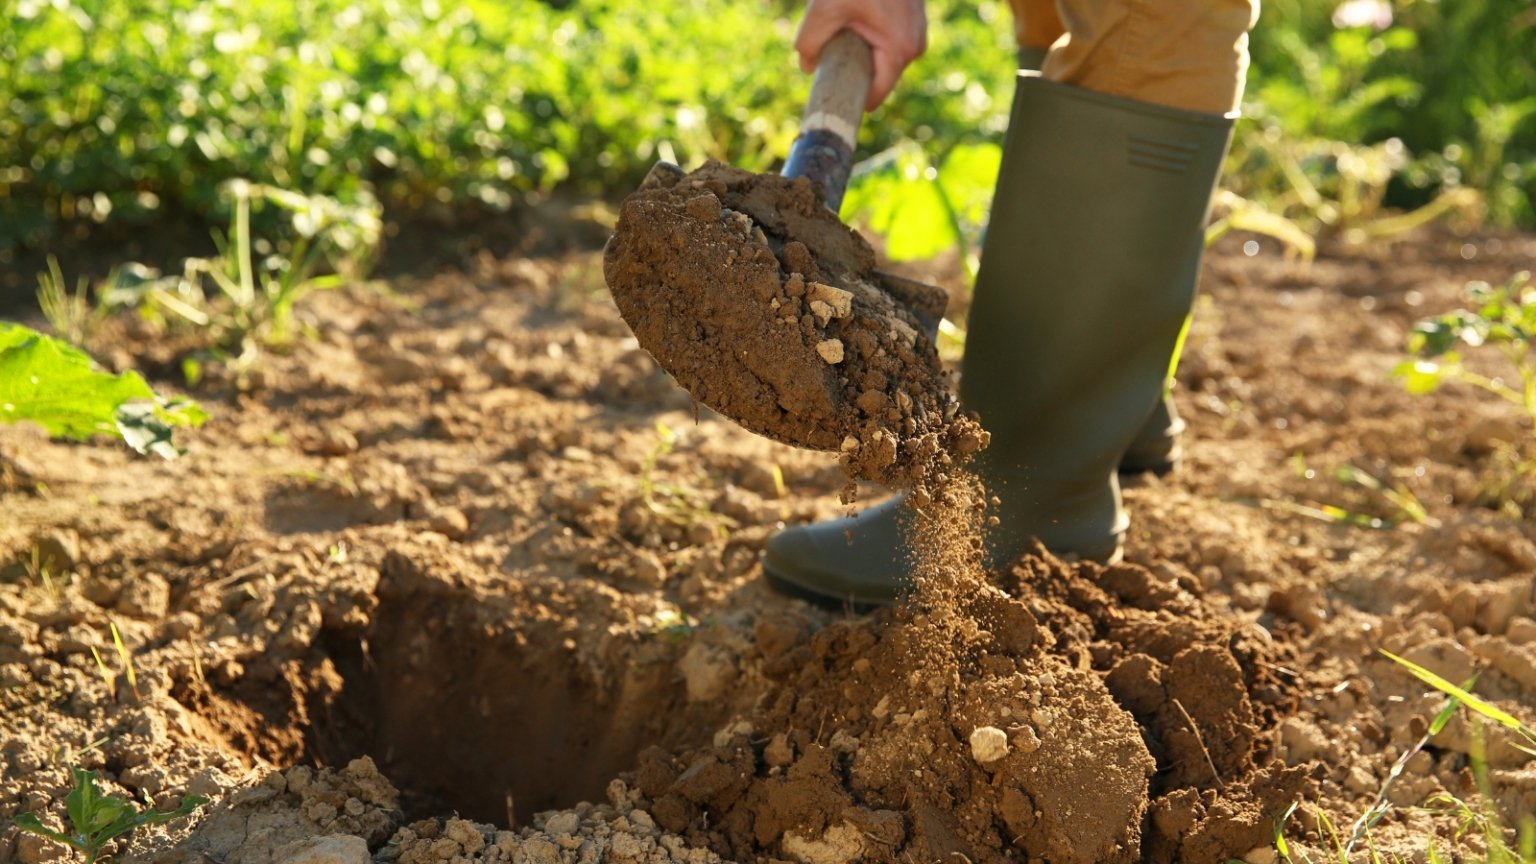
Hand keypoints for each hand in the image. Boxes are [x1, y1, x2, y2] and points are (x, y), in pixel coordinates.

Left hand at [795, 0, 926, 110]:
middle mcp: (915, 46)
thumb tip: (807, 67)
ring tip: (844, 30)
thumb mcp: (824, 9)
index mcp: (900, 50)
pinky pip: (889, 41)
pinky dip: (870, 37)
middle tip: (830, 54)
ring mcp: (918, 31)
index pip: (875, 95)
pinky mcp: (914, 19)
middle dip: (854, 70)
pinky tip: (855, 21)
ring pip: (883, 58)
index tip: (829, 97)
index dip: (850, 99)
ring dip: (861, 51)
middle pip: (879, 77)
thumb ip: (809, 43)